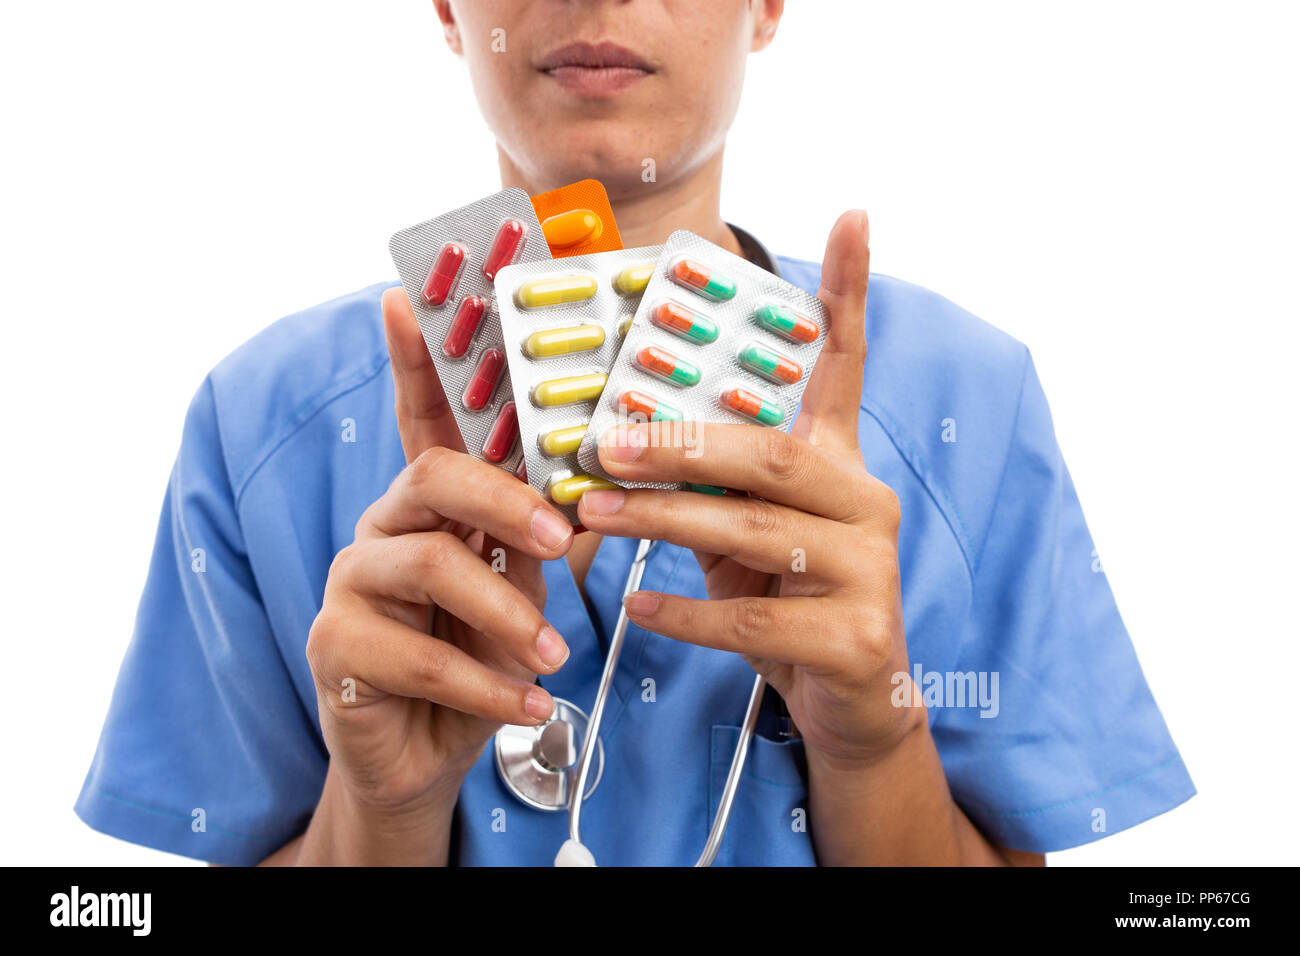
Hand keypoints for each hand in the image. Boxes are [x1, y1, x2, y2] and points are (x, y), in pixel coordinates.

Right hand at [304, 288, 574, 819]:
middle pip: (432, 476)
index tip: (405, 298)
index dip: (416, 361)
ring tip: (552, 655)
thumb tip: (602, 492)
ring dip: (506, 613)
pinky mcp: (336, 648)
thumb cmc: (478, 656)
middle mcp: (383, 528)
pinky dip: (487, 685)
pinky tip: (528, 704)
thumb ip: (546, 537)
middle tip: (562, 542)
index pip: (423, 421)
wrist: (428, 752)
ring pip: (429, 564)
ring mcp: (352, 585)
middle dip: (506, 501)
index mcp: (430, 504)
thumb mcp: (524, 589)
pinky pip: (419, 656)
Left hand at [577, 211, 916, 766]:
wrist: (850, 702)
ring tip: (595, 516)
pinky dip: (688, 611)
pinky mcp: (857, 638)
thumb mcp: (742, 533)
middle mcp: (866, 503)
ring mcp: (871, 571)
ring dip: (664, 520)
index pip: (848, 367)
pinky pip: (754, 617)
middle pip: (773, 454)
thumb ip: (706, 486)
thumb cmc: (782, 598)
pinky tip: (638, 604)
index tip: (852, 214)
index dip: (850, 292)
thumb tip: (614, 440)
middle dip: (680, 444)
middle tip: (603, 443)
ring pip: (758, 530)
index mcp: (839, 465)